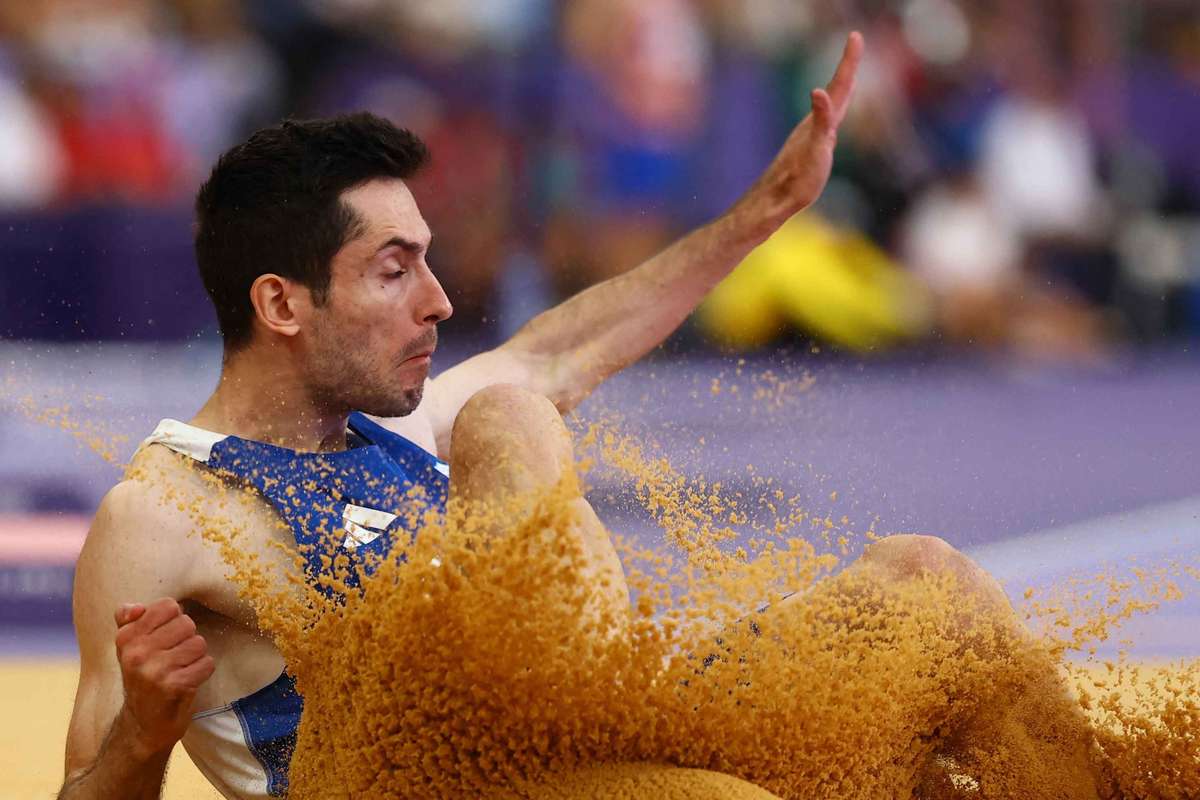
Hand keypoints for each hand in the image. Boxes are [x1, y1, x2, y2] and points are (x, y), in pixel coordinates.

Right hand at [113, 598, 214, 757]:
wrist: (141, 725)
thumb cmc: (141, 678)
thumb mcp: (128, 647)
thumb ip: (128, 620)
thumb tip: (136, 607)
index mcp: (126, 637)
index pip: (168, 606)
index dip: (175, 619)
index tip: (165, 637)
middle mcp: (137, 652)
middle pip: (187, 623)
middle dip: (187, 639)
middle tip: (174, 657)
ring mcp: (155, 670)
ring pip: (199, 643)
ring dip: (195, 657)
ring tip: (180, 669)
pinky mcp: (175, 686)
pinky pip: (207, 663)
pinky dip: (202, 671)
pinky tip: (187, 681)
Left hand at [730, 31, 863, 239]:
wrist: (774, 202)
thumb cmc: (796, 181)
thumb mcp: (814, 151)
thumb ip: (820, 120)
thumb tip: (819, 91)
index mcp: (821, 123)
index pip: (840, 85)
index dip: (850, 61)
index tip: (855, 35)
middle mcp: (814, 125)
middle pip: (837, 89)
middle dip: (848, 66)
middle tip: (855, 43)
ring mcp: (810, 136)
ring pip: (830, 105)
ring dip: (841, 86)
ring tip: (848, 73)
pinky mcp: (806, 149)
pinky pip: (824, 122)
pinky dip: (830, 110)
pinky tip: (827, 115)